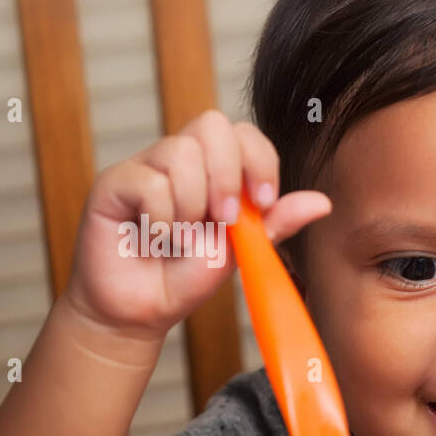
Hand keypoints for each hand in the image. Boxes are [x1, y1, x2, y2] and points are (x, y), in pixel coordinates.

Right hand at [65, 109, 330, 338]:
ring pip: (181, 152)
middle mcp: (179, 159)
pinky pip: (149, 181)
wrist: (143, 311)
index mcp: (214, 170)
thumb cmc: (186, 276)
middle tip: (224, 219)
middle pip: (212, 124)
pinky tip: (157, 236)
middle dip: (228, 175)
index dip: (260, 161)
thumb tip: (322, 202)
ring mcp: (144, 166)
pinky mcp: (113, 183)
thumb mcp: (243, 249)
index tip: (264, 203)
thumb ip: (276, 222)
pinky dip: (162, 217)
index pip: (243, 133)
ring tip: (183, 236)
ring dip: (193, 204)